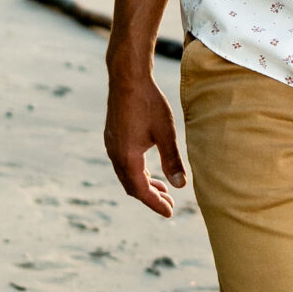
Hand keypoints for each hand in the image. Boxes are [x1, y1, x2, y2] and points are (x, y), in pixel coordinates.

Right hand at [105, 71, 187, 215]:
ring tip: (162, 189)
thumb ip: (172, 160)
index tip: (170, 213)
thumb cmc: (149, 103)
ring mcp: (111, 146)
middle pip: (131, 187)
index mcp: (127, 158)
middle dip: (150, 197)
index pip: (141, 191)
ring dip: (143, 185)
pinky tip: (148, 169)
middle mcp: (115, 155)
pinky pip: (122, 164)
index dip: (155, 204)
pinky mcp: (112, 138)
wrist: (128, 78)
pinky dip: (136, 173)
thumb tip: (181, 186)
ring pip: (126, 176)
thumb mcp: (165, 133)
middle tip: (170, 203)